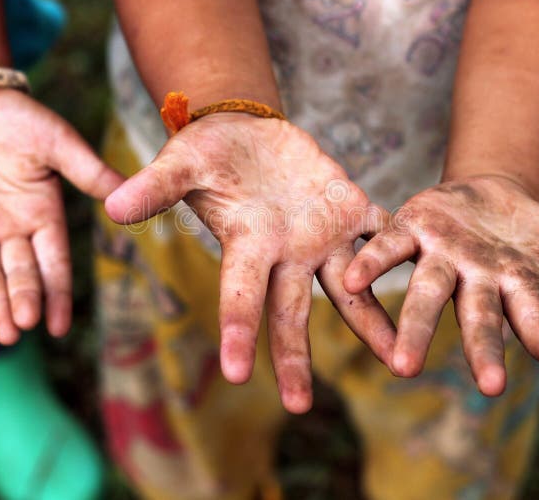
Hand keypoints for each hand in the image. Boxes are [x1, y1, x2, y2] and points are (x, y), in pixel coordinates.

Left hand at [0, 89, 123, 343]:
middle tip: (22, 328)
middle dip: (22, 302)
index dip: (57, 295)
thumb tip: (128, 193)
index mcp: (44, 215)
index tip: (60, 327)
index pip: (53, 263)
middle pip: (19, 275)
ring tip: (1, 333)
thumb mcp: (58, 142)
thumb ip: (88, 170)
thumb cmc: (20, 119)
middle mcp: (12, 229)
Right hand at [105, 113, 395, 412]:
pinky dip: (401, 255)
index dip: (235, 329)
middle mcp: (286, 251)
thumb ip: (156, 187)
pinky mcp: (350, 207)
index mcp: (247, 242)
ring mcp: (322, 234)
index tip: (233, 374)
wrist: (246, 132)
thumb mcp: (181, 162)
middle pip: (290, 311)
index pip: (239, 293)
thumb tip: (110, 207)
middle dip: (292, 356)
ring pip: (349, 288)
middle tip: (297, 405)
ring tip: (400, 360)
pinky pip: (382, 233)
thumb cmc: (206, 151)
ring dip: (372, 322)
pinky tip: (428, 280)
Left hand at [344, 175, 538, 396]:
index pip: (536, 318)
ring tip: (402, 365)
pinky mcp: (411, 228)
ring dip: (416, 329)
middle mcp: (475, 282)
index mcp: (517, 290)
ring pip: (428, 295)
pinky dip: (371, 263)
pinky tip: (349, 281)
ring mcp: (440, 258)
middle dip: (484, 350)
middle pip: (480, 318)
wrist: (493, 192)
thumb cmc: (535, 238)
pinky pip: (388, 247)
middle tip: (488, 387)